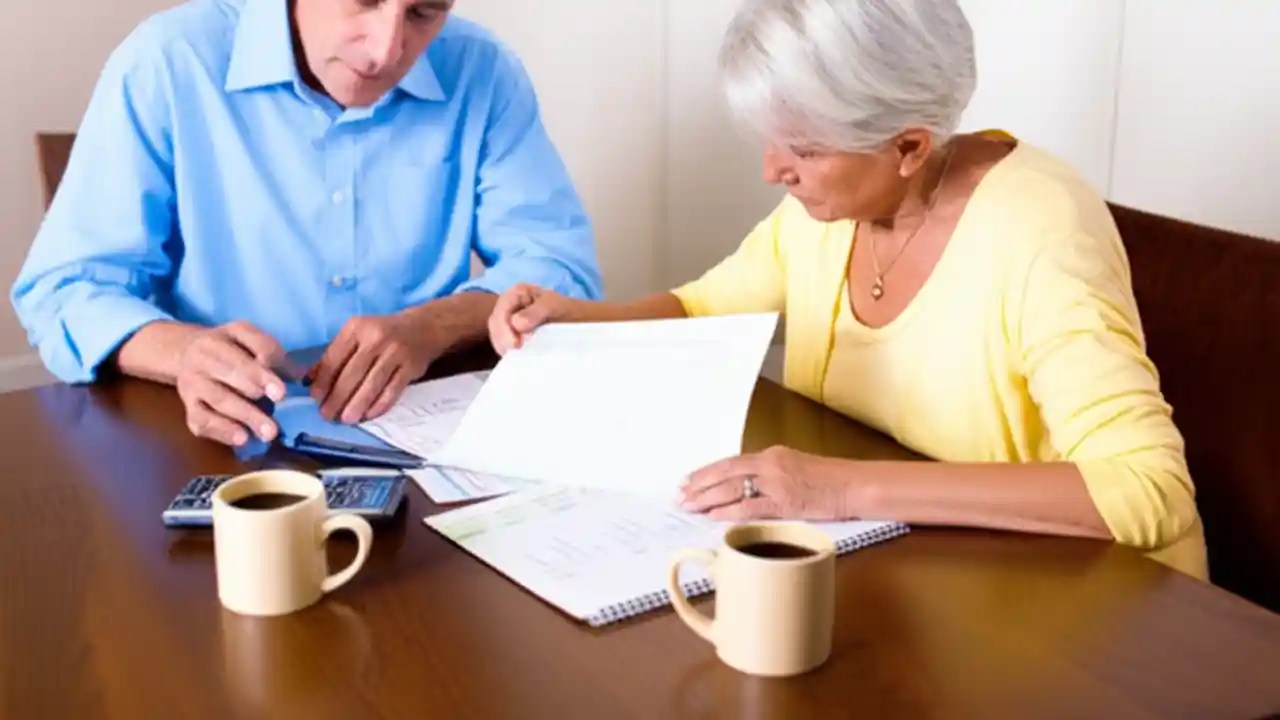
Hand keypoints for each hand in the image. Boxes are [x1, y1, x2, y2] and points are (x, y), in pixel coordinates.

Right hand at [175, 322, 295, 445]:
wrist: (186, 352)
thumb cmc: (232, 349)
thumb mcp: (252, 341)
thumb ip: (275, 355)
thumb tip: (299, 376)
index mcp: (229, 333)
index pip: (251, 346)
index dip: (265, 369)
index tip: (281, 390)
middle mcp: (205, 355)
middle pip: (231, 370)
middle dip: (255, 387)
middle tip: (278, 405)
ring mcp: (193, 381)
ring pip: (219, 398)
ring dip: (246, 415)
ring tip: (269, 432)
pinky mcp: (188, 405)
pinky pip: (201, 420)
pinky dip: (222, 430)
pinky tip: (242, 438)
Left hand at [310, 314, 436, 423]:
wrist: (422, 328)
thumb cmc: (381, 334)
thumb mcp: (356, 335)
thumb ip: (333, 355)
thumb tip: (309, 380)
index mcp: (356, 328)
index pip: (334, 358)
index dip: (323, 381)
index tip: (315, 399)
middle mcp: (375, 338)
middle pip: (352, 374)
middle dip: (337, 398)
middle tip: (327, 416)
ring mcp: (395, 353)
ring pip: (372, 384)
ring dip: (357, 405)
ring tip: (347, 419)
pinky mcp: (411, 367)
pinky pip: (393, 390)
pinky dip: (380, 404)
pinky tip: (369, 415)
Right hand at [488, 283, 575, 354]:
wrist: (578, 322)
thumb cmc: (567, 311)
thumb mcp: (554, 306)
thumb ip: (535, 312)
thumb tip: (517, 324)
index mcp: (517, 293)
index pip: (501, 311)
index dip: (505, 329)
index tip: (516, 345)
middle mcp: (509, 306)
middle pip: (495, 325)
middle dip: (504, 340)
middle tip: (518, 352)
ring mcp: (508, 321)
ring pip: (497, 337)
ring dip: (506, 348)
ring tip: (520, 355)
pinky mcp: (512, 335)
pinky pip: (504, 345)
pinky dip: (509, 352)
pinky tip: (520, 357)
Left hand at [679, 446, 853, 521]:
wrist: (856, 485)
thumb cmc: (832, 481)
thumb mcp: (797, 470)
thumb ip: (772, 476)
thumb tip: (748, 489)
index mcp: (772, 454)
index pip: (731, 462)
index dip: (707, 473)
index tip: (688, 481)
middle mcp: (770, 463)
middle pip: (725, 472)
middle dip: (699, 484)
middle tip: (679, 495)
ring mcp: (777, 482)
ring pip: (732, 487)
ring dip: (707, 498)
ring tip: (688, 506)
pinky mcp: (785, 501)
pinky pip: (750, 506)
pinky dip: (728, 511)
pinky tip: (712, 516)